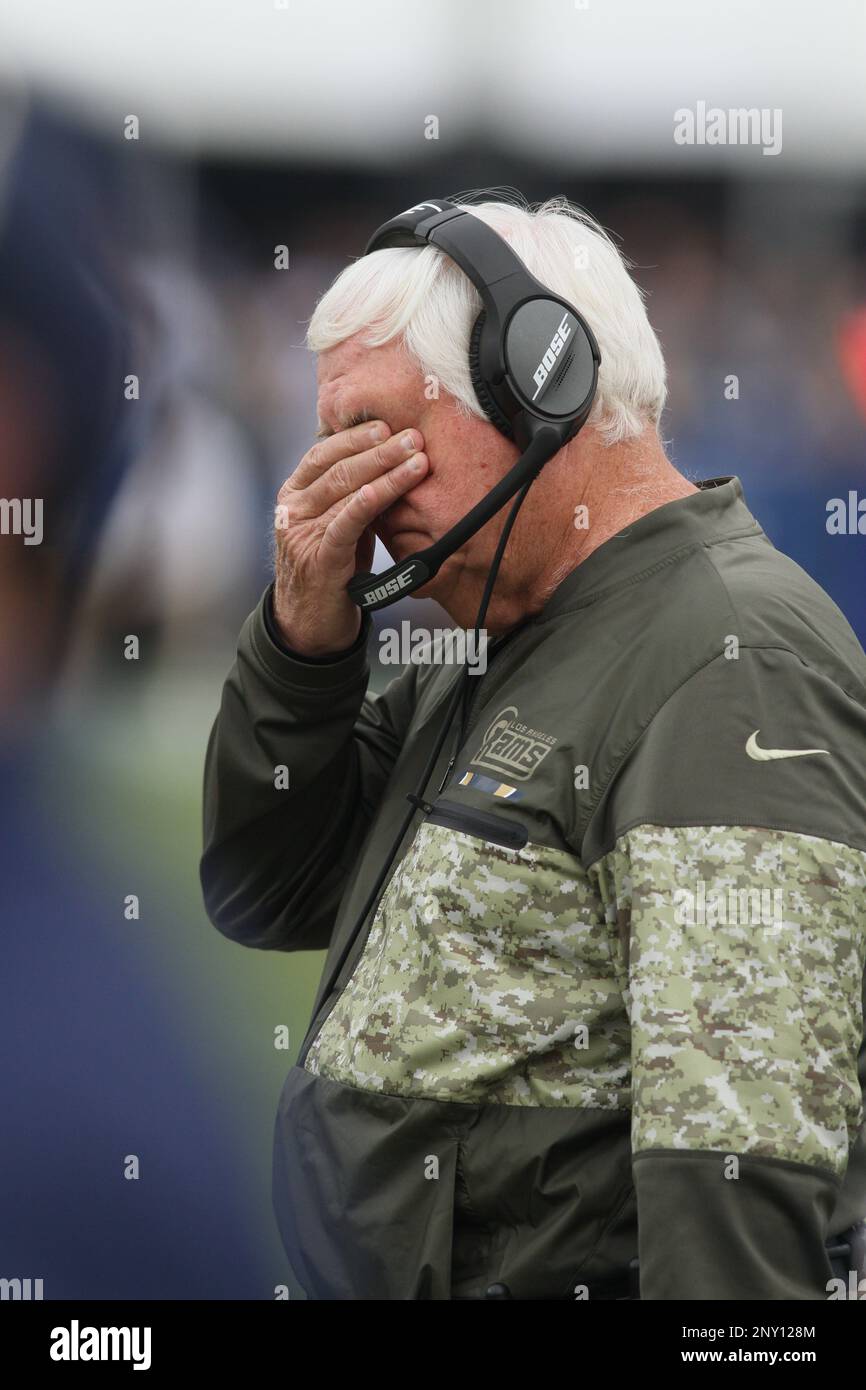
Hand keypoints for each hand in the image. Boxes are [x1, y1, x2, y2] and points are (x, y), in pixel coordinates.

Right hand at [272, 420, 427, 655]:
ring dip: (386, 472)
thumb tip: (391, 461)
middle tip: (414, 437)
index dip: (357, 436)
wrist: (310, 627)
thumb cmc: (331, 571)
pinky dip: (366, 503)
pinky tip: (386, 489)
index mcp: (294, 494)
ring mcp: (302, 534)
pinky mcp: (319, 559)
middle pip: (338, 467)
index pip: (324, 452)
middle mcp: (292, 509)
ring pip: (345, 490)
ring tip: (417, 460)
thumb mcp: (338, 526)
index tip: (389, 424)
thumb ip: (353, 497)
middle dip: (380, 449)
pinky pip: (345, 524)